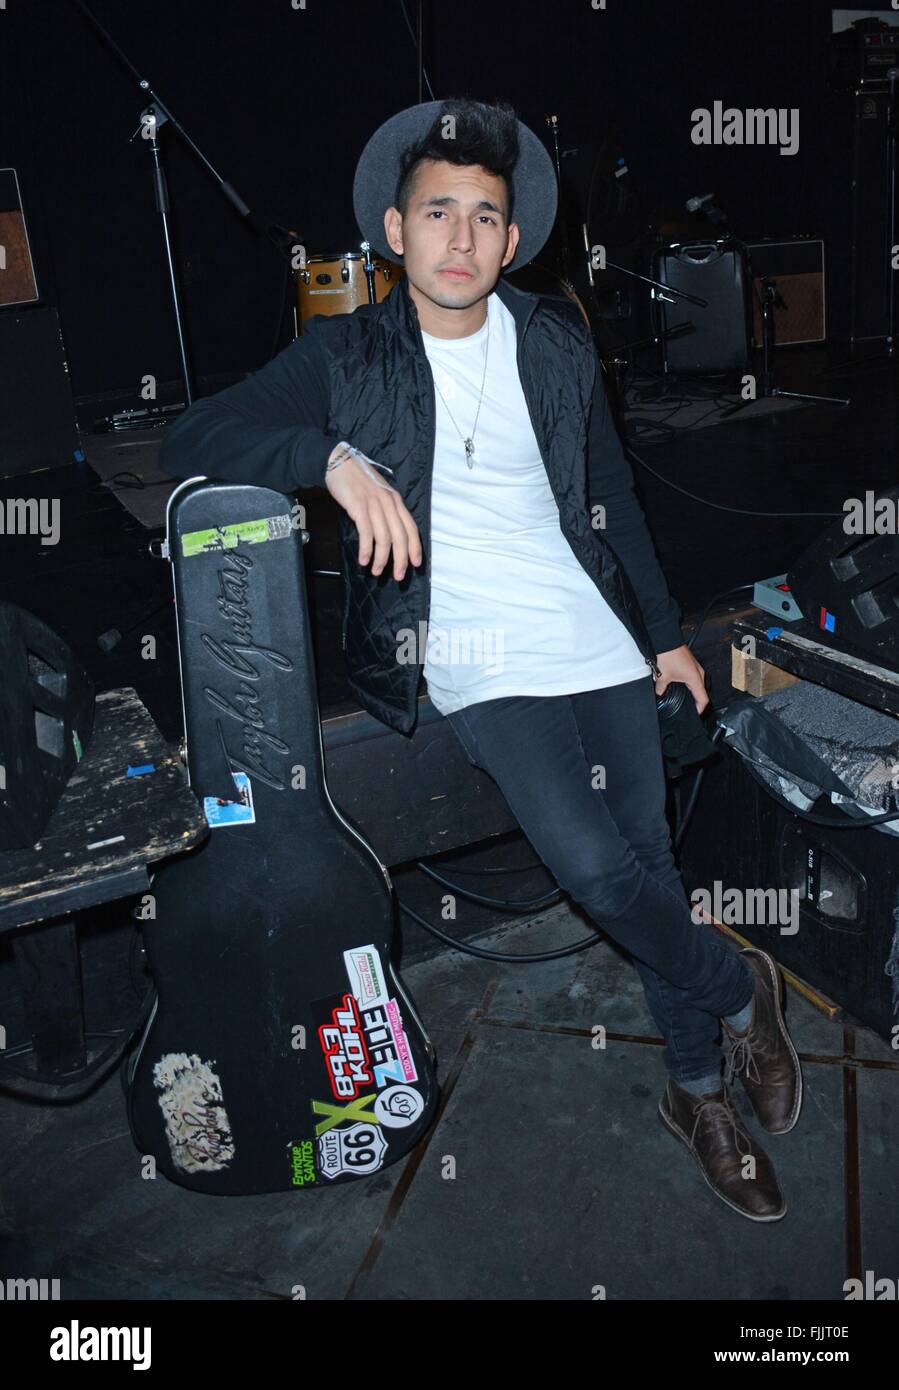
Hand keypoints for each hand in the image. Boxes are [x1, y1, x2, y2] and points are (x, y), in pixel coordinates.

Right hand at [325, 447, 422, 581]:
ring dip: (381, 559)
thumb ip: (385, 510)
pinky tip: (363, 559)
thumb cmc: (357, 479)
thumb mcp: (378, 493)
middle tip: (398, 576)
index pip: (411, 527)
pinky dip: (366, 549)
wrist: (338, 461)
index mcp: (395, 500)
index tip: (416, 564)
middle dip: (401, 559)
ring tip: (376, 571)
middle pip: (400, 537)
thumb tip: (389, 534)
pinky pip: (366, 533)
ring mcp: (374, 504)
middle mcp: (388, 502)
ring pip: (384, 538)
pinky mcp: (358, 506)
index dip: (415, 548)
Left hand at [653, 644, 708, 714]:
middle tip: (690, 708)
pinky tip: (681, 684)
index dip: (700, 709)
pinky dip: (690, 683)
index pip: (703, 699)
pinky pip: (694, 677)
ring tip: (685, 697)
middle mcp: (699, 673)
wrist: (667, 640)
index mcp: (695, 679)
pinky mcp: (691, 663)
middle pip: (702, 692)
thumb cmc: (669, 655)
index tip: (696, 714)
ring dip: (693, 691)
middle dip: (696, 701)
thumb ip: (661, 689)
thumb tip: (659, 694)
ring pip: (698, 684)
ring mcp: (696, 667)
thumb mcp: (662, 677)